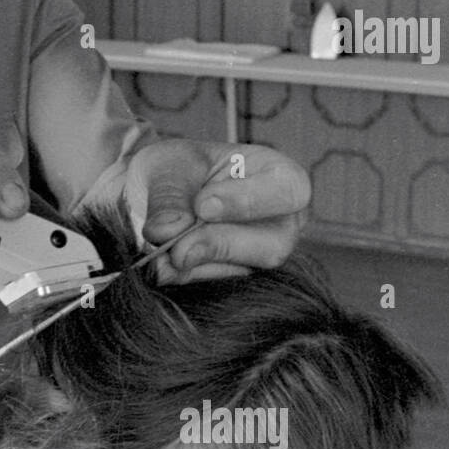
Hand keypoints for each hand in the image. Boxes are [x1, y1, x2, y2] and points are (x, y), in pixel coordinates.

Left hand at [124, 138, 309, 282]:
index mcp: (279, 175)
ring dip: (196, 263)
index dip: (248, 202)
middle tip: (177, 247)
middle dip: (219, 245)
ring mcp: (260, 252)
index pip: (289, 191)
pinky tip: (160, 266)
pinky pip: (212, 282)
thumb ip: (170, 196)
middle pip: (273, 245)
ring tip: (160, 254)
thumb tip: (166, 232)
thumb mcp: (170, 167)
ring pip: (243, 270)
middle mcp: (281, 220)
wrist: (162, 190)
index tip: (203, 206)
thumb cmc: (181, 167)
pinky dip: (182, 275)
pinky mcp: (233, 274)